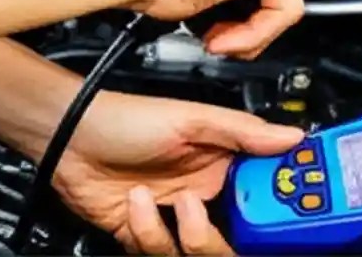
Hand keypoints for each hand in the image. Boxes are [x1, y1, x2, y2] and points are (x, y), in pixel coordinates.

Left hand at [50, 91, 304, 253]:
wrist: (68, 136)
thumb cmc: (121, 117)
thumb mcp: (187, 117)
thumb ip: (241, 130)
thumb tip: (292, 136)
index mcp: (220, 167)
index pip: (262, 198)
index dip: (272, 212)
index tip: (277, 219)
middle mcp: (200, 196)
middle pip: (235, 239)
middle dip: (219, 238)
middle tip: (201, 218)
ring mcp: (171, 218)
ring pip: (197, 254)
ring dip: (176, 234)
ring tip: (155, 198)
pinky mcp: (143, 234)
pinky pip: (158, 255)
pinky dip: (147, 235)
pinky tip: (133, 204)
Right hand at [130, 0, 303, 58]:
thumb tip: (229, 4)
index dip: (237, 5)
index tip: (210, 24)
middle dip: (245, 21)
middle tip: (212, 36)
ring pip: (281, 0)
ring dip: (248, 33)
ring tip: (214, 39)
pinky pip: (284, 12)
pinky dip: (255, 35)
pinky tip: (222, 38)